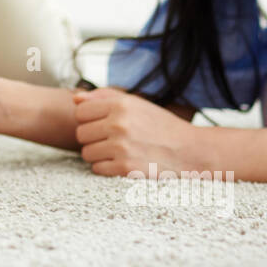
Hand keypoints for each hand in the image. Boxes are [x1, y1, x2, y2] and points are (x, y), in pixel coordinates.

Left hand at [73, 88, 210, 175]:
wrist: (190, 151)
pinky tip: (121, 162)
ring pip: (87, 153)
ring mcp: (121, 147)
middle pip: (81, 134)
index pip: (80, 111)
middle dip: (92, 137)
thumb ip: (104, 97)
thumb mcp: (136, 103)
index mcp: (121, 105)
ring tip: (116, 151)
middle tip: (110, 139)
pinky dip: (106, 168)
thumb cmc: (161, 126)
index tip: (102, 124)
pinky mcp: (125, 168)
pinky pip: (97, 169)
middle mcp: (119, 125)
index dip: (89, 119)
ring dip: (98, 154)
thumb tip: (75, 98)